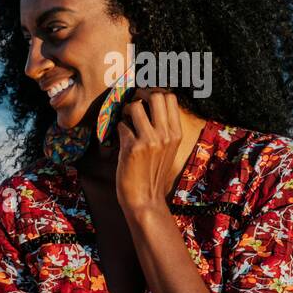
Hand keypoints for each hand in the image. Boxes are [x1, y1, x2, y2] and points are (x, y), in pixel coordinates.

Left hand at [115, 90, 183, 213]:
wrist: (145, 199)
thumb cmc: (152, 173)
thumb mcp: (166, 149)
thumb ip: (163, 129)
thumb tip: (149, 105)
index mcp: (176, 133)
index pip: (170, 98)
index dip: (154, 92)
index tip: (143, 99)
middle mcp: (166, 134)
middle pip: (156, 95)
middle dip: (140, 95)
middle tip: (132, 105)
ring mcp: (150, 140)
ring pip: (135, 106)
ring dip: (125, 111)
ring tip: (124, 122)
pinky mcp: (132, 148)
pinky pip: (121, 125)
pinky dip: (116, 129)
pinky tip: (118, 139)